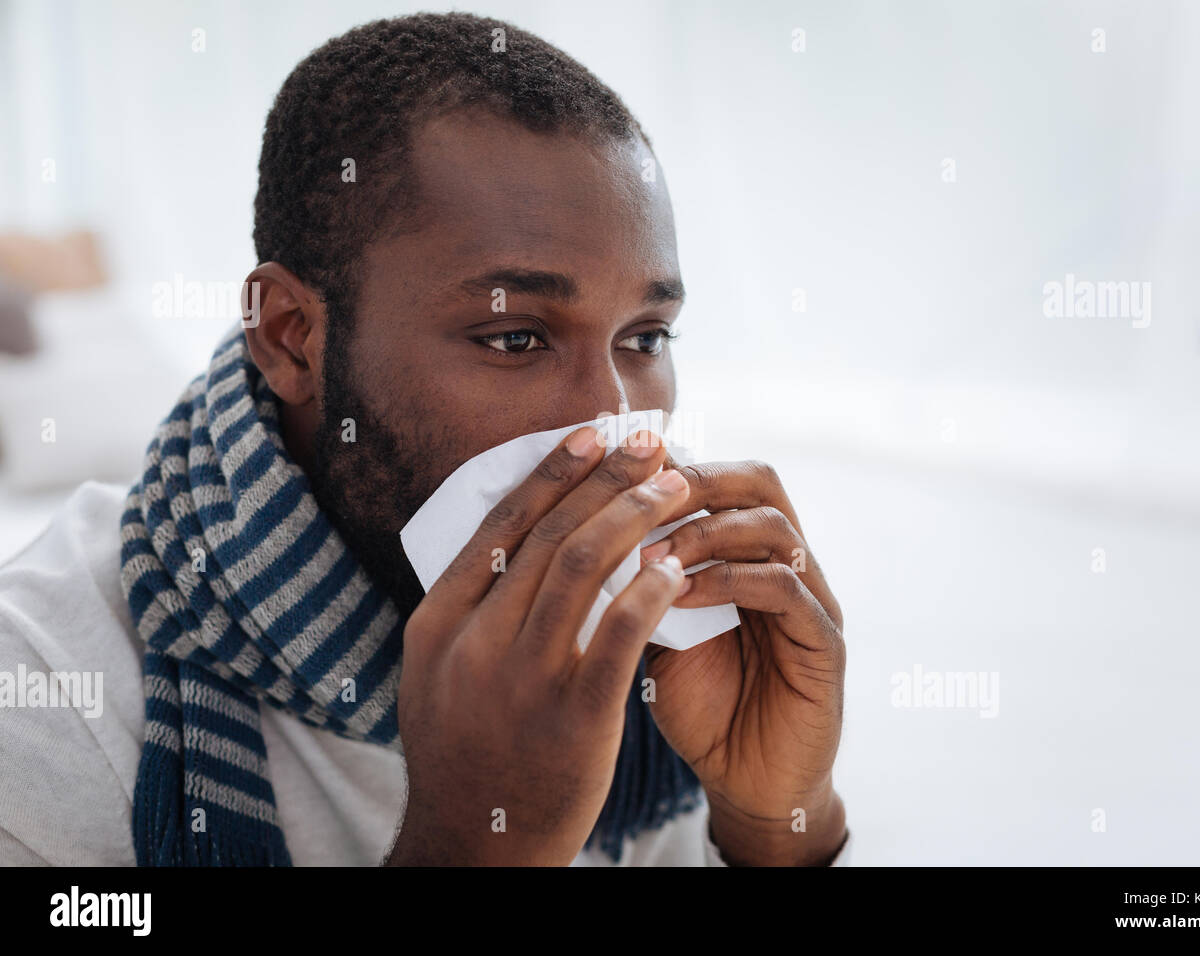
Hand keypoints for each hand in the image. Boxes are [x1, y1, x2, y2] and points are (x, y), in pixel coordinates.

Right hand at [386, 427, 689, 864]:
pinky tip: (676, 563)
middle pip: (547, 534)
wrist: (474, 844)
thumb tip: (513, 535)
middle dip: (604, 479)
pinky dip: (651, 587)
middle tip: (648, 444)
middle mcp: (473, 642)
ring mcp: (522, 679)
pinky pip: (620, 632)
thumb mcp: (439, 676)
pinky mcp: (574, 715)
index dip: (549, 474)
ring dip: (635, 515)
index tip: (589, 437)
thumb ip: (470, 610)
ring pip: (584, 566)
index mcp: (437, 624)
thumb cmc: (467, 753)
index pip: (498, 526)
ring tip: (674, 488)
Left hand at [639, 460, 847, 865]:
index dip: (671, 466)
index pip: (722, 477)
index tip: (613, 474)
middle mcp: (789, 562)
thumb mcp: (659, 631)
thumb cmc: (701, 705)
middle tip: (636, 500)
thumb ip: (642, 580)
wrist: (746, 785)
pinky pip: (783, 588)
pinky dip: (727, 581)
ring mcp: (813, 599)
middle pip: (757, 480)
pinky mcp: (824, 643)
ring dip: (703, 532)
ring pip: (772, 525)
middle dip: (693, 480)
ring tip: (648, 555)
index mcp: (750, 552)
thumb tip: (584, 526)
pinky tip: (677, 597)